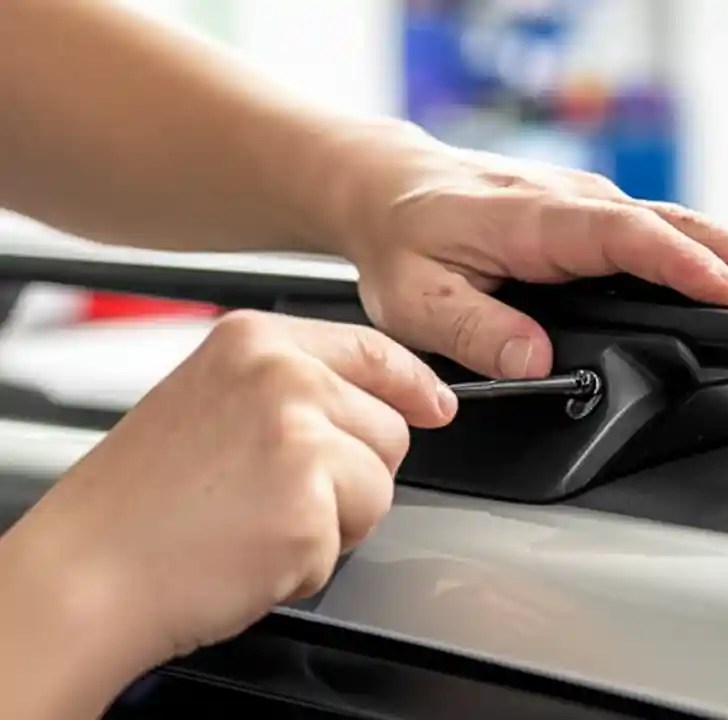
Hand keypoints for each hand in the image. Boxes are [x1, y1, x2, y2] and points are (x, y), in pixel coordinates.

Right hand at [0, 310, 454, 686]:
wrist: (88, 572)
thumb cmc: (141, 503)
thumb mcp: (212, 404)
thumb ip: (292, 390)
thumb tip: (382, 400)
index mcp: (254, 341)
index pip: (372, 349)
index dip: (412, 384)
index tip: (435, 403)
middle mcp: (283, 377)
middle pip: (389, 428)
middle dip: (351, 476)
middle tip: (270, 496)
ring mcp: (300, 435)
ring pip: (381, 486)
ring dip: (336, 521)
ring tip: (257, 521)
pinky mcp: (311, 501)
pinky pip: (352, 539)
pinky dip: (311, 561)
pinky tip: (253, 549)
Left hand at [309, 118, 727, 379]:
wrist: (389, 186)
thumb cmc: (403, 239)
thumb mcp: (415, 298)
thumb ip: (475, 330)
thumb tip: (537, 360)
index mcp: (535, 219)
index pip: (625, 238)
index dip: (685, 266)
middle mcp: (573, 203)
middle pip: (676, 224)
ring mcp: (589, 206)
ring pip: (678, 224)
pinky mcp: (594, 217)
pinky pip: (663, 230)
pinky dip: (712, 250)